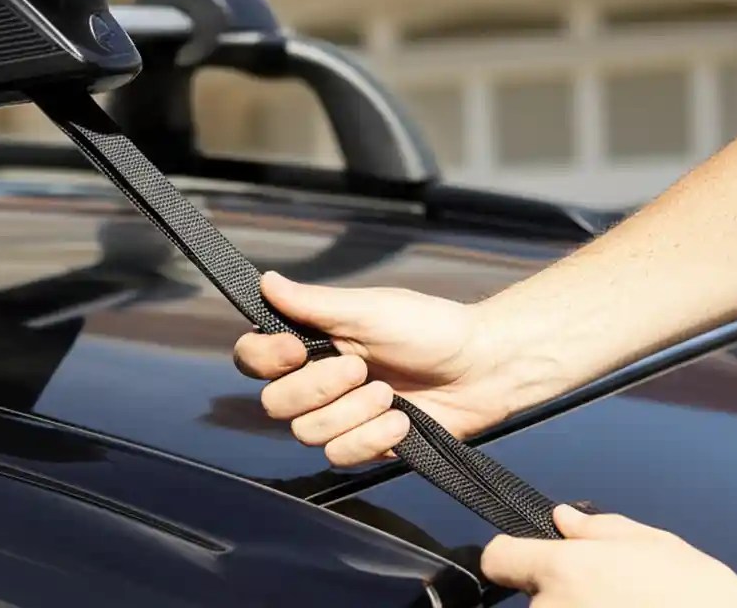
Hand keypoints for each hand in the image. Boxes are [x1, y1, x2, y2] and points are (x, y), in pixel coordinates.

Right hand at [233, 272, 564, 466]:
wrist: (483, 368)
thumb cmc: (430, 328)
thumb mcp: (369, 309)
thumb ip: (312, 303)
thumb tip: (266, 281)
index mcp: (311, 342)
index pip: (253, 358)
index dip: (266, 358)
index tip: (297, 349)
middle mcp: (317, 380)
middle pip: (274, 403)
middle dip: (319, 389)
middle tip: (361, 369)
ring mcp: (339, 415)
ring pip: (308, 433)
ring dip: (353, 413)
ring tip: (389, 393)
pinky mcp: (364, 444)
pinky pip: (340, 455)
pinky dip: (373, 436)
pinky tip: (402, 420)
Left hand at [482, 505, 736, 606]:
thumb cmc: (699, 598)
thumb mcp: (657, 546)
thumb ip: (599, 529)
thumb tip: (562, 518)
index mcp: (562, 569)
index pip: (497, 557)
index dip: (512, 555)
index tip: (529, 559)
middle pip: (532, 594)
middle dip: (560, 591)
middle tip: (610, 593)